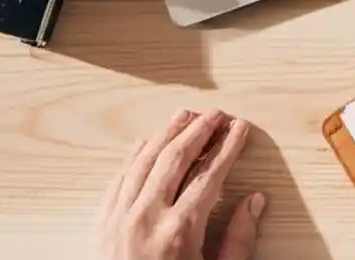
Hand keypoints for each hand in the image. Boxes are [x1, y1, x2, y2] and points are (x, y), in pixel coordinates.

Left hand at [98, 110, 264, 259]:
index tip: (240, 129)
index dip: (228, 147)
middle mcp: (146, 216)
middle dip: (199, 130)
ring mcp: (118, 218)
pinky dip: (135, 155)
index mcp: (179, 230)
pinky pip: (119, 177)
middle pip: (176, 157)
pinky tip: (147, 142)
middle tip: (217, 114)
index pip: (210, 174)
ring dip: (167, 133)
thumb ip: (237, 240)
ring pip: (144, 160)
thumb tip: (254, 201)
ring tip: (186, 116)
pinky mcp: (100, 223)